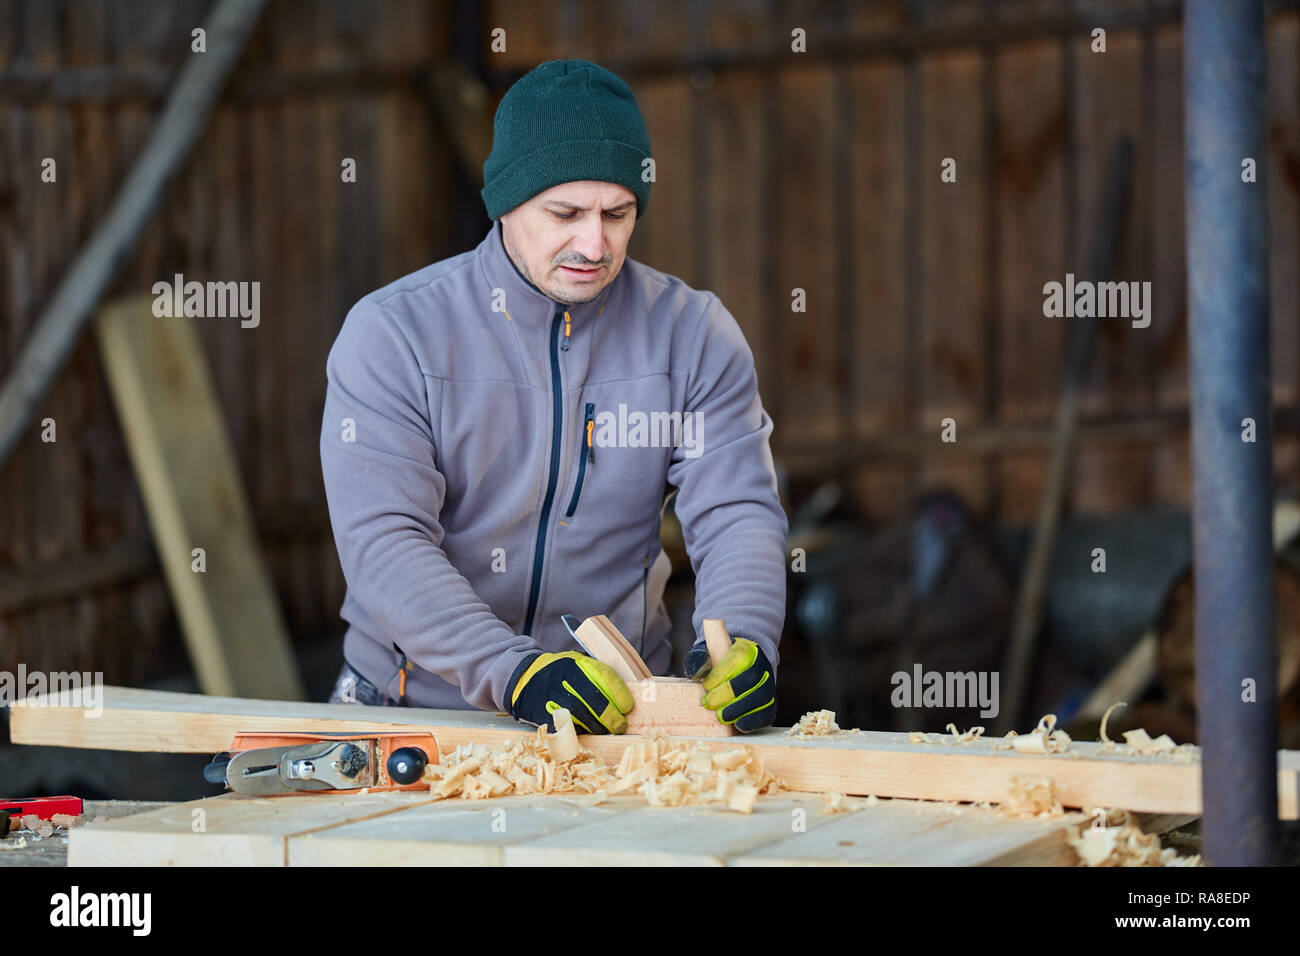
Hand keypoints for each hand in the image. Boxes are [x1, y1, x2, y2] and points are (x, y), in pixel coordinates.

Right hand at [504, 651, 633, 733]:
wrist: (524, 678)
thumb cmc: (559, 672)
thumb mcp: (576, 663)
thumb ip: (596, 673)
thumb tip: (625, 693)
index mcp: (576, 664)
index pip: (604, 676)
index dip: (619, 693)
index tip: (628, 707)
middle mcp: (565, 679)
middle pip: (595, 702)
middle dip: (611, 717)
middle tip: (620, 725)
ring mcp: (554, 698)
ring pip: (583, 718)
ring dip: (598, 728)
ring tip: (607, 730)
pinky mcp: (545, 715)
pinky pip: (567, 728)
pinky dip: (580, 732)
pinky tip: (589, 733)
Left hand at [697, 638, 776, 732]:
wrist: (743, 669)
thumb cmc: (719, 663)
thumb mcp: (707, 654)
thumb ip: (699, 659)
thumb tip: (694, 672)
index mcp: (746, 649)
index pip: (737, 658)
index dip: (721, 674)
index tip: (706, 685)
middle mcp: (762, 665)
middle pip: (751, 678)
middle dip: (728, 693)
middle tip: (708, 703)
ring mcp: (768, 685)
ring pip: (761, 697)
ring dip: (739, 709)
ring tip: (721, 716)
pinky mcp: (770, 703)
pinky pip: (767, 713)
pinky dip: (752, 720)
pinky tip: (738, 724)